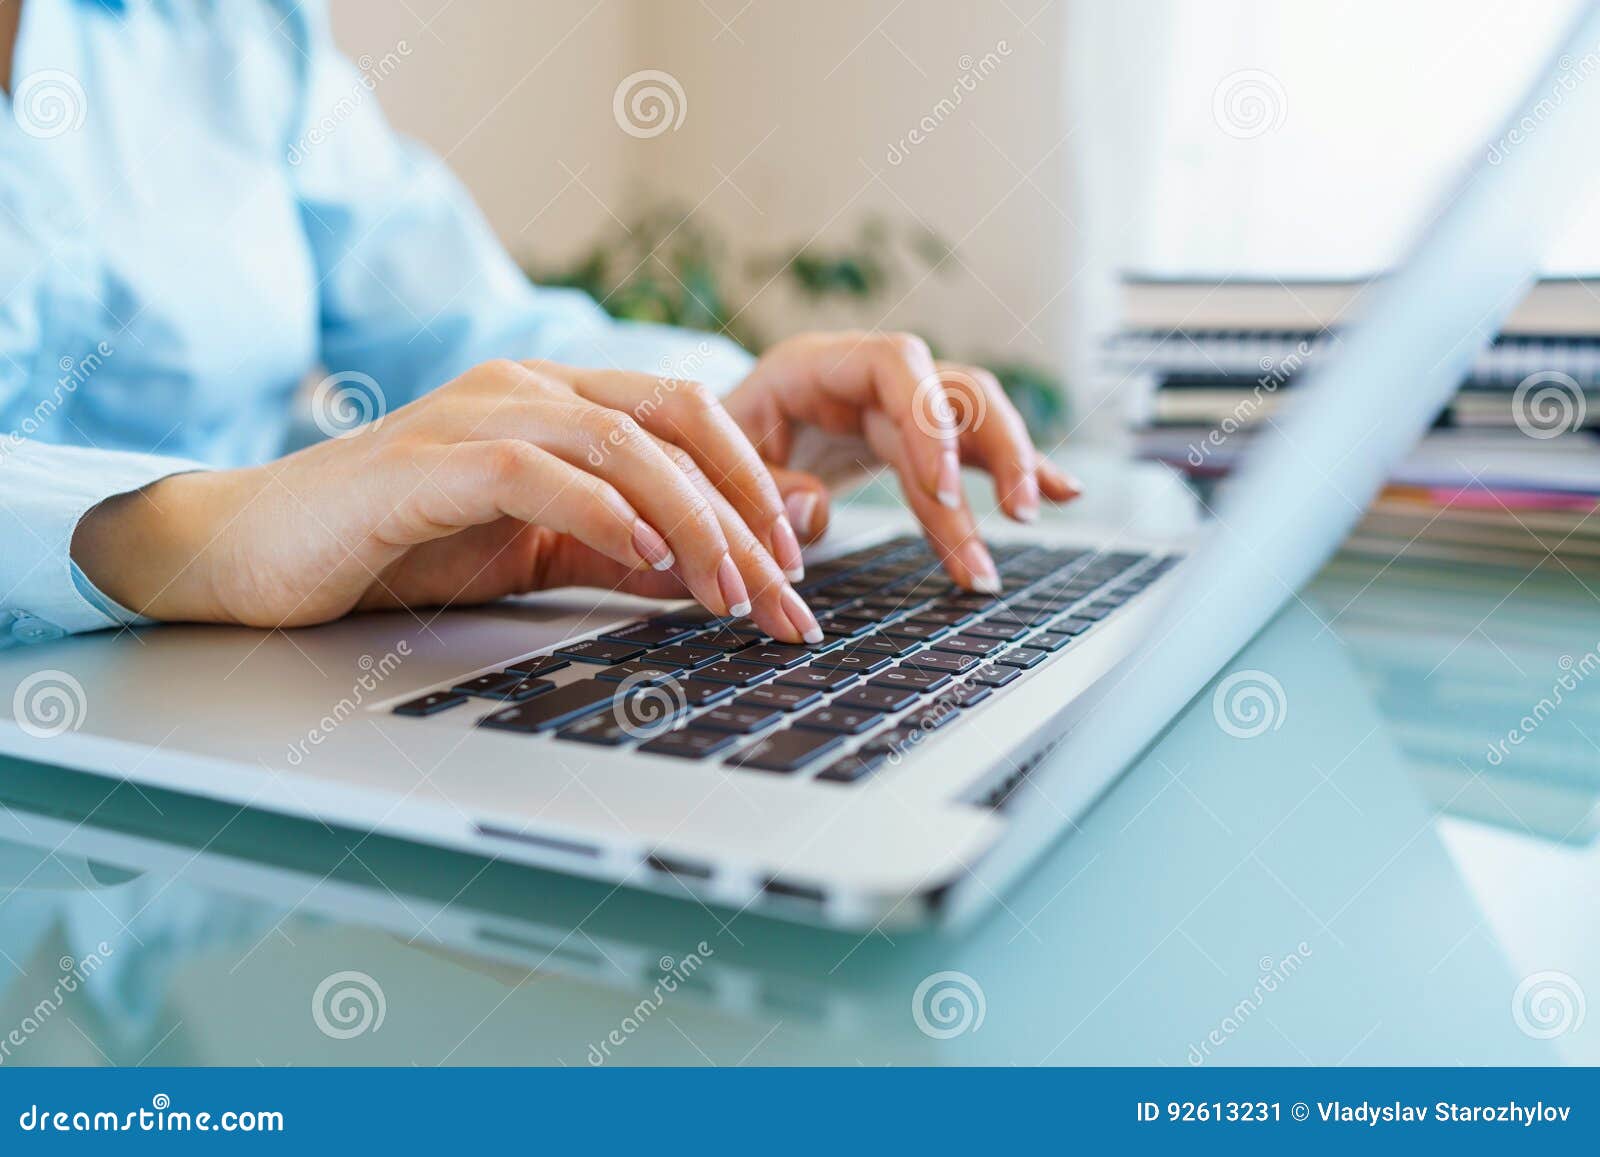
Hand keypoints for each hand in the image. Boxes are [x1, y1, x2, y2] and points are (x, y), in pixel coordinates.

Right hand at [71, 359, 823, 643]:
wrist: (258, 553)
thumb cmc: (400, 549)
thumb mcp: (541, 556)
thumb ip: (631, 550)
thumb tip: (735, 561)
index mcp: (559, 401)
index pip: (688, 418)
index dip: (757, 486)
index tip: (796, 570)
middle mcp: (526, 388)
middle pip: (674, 421)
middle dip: (747, 511)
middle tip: (788, 594)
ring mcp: (476, 414)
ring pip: (622, 443)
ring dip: (695, 521)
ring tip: (734, 593)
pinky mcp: (428, 462)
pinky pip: (539, 472)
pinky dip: (606, 514)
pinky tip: (649, 558)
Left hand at [722, 331, 1079, 590]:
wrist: (705, 446)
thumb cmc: (705, 455)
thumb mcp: (712, 470)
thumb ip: (760, 489)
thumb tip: (815, 510)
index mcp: (814, 365)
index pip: (897, 365)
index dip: (930, 422)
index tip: (945, 492)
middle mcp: (866, 376)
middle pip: (952, 390)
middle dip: (990, 450)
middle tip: (1013, 514)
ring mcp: (895, 406)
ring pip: (974, 418)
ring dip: (1010, 464)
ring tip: (1031, 515)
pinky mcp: (913, 439)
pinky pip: (974, 448)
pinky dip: (1018, 469)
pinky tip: (1065, 491)